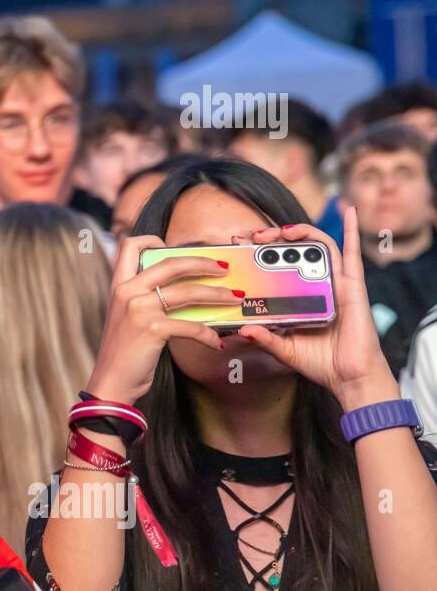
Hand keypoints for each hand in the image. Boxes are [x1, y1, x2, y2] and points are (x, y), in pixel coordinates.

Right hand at [86, 235, 232, 404]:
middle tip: (224, 269)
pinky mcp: (152, 329)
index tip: (176, 248)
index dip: (154, 240)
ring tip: (234, 299)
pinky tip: (216, 341)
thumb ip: (144, 299)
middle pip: (171, 263)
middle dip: (203, 263)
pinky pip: (191, 325)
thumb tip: (183, 290)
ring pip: (188, 292)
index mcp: (119, 286)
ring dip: (217, 294)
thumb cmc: (123, 352)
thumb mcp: (126, 318)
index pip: (130, 246)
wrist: (111, 382)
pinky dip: (208, 334)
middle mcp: (127, 292)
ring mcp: (139, 309)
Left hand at [235, 207, 396, 408]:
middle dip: (271, 238)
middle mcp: (316, 285)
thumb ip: (265, 337)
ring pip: (317, 246)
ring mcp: (335, 283)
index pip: (275, 265)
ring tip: (281, 231)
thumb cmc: (322, 362)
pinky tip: (351, 212)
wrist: (351, 379)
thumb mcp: (284, 348)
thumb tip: (243, 329)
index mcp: (298, 296)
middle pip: (293, 251)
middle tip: (252, 236)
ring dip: (299, 232)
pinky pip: (352, 254)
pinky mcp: (352, 286)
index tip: (237, 244)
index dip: (257, 252)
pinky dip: (353, 230)